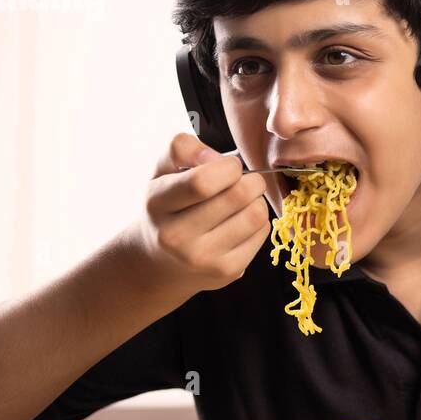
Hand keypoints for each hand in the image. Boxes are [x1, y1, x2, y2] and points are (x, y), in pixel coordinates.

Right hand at [132, 132, 271, 293]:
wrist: (159, 262)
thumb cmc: (168, 206)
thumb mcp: (161, 172)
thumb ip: (182, 148)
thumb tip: (216, 158)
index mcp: (158, 204)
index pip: (202, 182)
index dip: (228, 166)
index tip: (228, 167)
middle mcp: (176, 236)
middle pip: (238, 196)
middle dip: (250, 179)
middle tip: (242, 181)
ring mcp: (203, 258)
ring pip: (256, 214)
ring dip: (256, 200)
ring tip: (241, 201)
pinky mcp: (227, 271)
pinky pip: (262, 232)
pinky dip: (258, 221)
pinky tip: (240, 222)